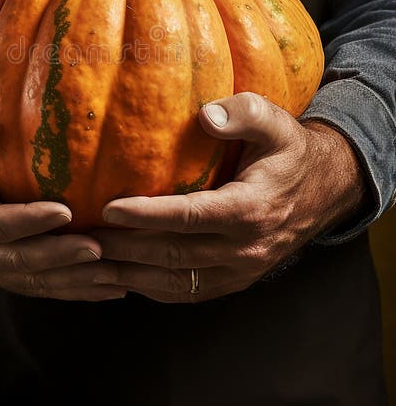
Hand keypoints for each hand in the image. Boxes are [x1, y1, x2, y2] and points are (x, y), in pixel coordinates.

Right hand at [0, 109, 126, 301]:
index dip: (26, 222)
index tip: (64, 212)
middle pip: (18, 260)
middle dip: (59, 258)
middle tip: (99, 248)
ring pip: (33, 281)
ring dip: (74, 281)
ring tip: (115, 276)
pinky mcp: (1, 272)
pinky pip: (39, 285)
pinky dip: (74, 289)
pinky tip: (110, 287)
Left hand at [90, 92, 367, 302]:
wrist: (323, 191)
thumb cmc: (288, 150)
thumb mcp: (275, 121)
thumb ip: (243, 114)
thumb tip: (206, 115)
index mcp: (251, 209)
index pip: (189, 216)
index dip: (147, 215)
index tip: (107, 208)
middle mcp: (244, 248)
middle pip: (173, 255)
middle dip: (124, 249)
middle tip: (81, 237)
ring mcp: (239, 271)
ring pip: (174, 281)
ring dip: (129, 274)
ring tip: (88, 261)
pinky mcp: (232, 282)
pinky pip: (185, 291)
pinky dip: (150, 287)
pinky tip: (120, 275)